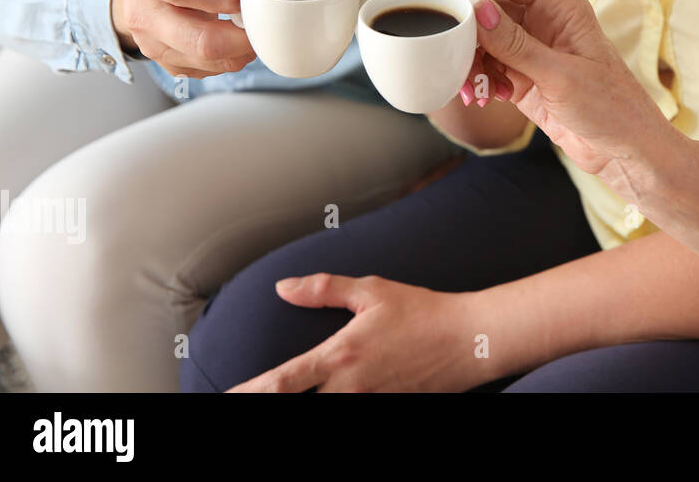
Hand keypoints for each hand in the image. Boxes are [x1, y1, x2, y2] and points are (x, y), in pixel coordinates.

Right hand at [109, 0, 255, 77]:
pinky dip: (232, 58)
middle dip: (242, 35)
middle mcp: (144, 16)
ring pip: (207, 60)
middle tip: (262, 20)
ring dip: (242, 49)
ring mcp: (154, 46)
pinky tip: (235, 38)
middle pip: (198, 39)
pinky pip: (208, 70)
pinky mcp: (168, 64)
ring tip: (252, 27)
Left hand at [227, 274, 488, 391]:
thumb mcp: (373, 291)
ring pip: (326, 411)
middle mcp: (350, 386)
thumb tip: (284, 287)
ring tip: (290, 396)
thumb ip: (324, 290)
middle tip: (249, 398)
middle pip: (299, 407)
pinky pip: (357, 412)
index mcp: (341, 354)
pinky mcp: (388, 409)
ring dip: (309, 403)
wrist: (470, 340)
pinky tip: (334, 396)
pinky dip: (340, 404)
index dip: (250, 391)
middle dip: (273, 404)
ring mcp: (370, 402)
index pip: (283, 381)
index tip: (228, 394)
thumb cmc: (423, 311)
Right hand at [457, 0, 673, 186]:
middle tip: (464, 64)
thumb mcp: (560, 76)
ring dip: (471, 62)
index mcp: (561, 5)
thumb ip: (516, 44)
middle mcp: (543, 19)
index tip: (462, 16)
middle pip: (486, 4)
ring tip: (478, 91)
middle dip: (468, 33)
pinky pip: (487, 64)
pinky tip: (490, 97)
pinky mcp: (522, 74)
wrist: (624, 150)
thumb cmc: (610, 109)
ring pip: (481, 37)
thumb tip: (477, 9)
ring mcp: (531, 47)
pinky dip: (480, 79)